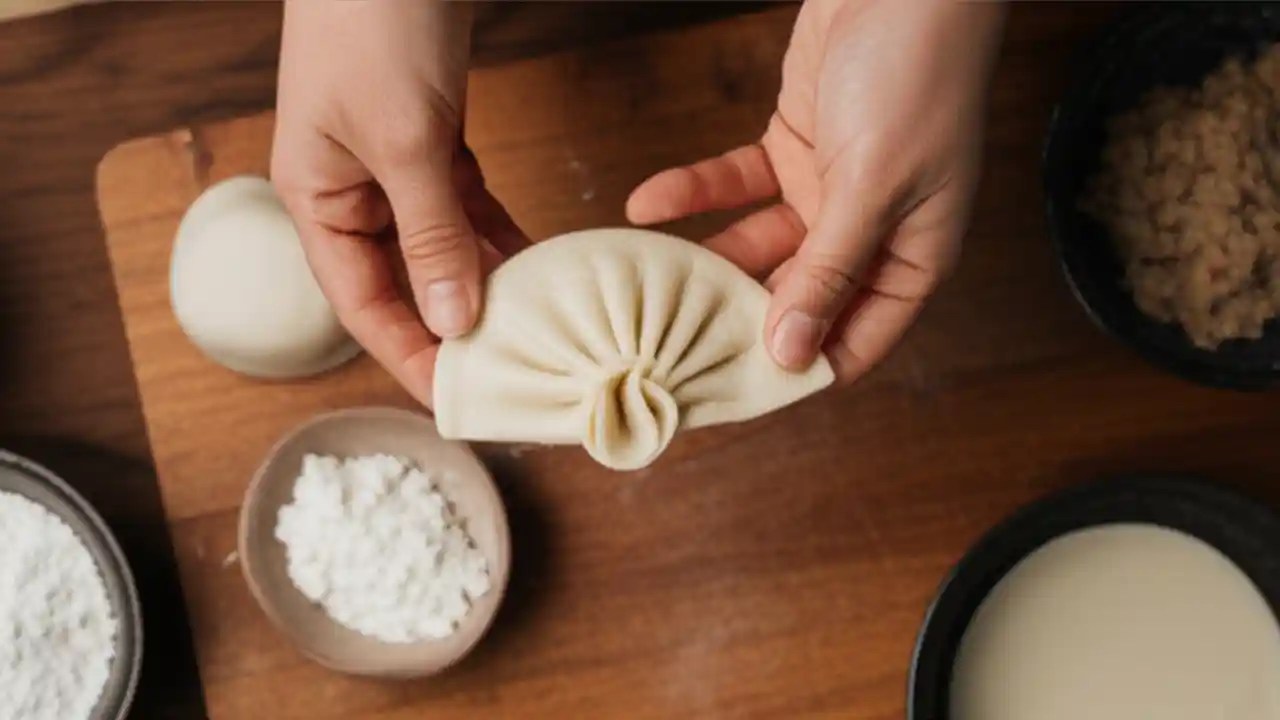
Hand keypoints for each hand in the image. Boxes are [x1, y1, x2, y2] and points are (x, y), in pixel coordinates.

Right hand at [272, 0, 527, 404]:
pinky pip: (466, 206)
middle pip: (404, 281)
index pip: (363, 303)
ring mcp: (393, 164)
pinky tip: (537, 265)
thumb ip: (431, 233)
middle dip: (454, 327)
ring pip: (442, 247)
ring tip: (535, 329)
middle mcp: (351, 191)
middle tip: (510, 372)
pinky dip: (499, 234)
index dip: (408, 354)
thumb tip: (453, 319)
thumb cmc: (375, 26)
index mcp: (318, 199)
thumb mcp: (404, 141)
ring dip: (485, 283)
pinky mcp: (433, 138)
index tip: (459, 398)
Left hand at [627, 0, 1004, 382]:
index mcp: (912, 258)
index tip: (734, 394)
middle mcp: (870, 235)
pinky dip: (692, 194)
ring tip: (645, 285)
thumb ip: (829, 271)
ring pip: (757, 248)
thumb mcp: (872, 188)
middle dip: (737, 323)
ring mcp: (828, 194)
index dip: (800, 371)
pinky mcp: (793, 150)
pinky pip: (736, 186)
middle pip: (798, 301)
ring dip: (705, 262)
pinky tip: (643, 206)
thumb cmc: (915, 81)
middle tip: (670, 349)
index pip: (855, 340)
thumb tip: (793, 353)